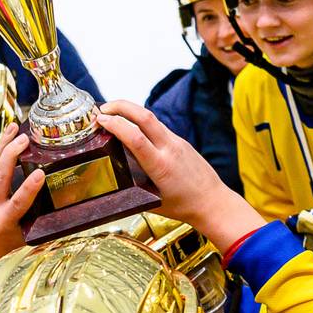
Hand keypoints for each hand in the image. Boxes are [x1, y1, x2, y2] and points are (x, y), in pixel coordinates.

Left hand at [0, 123, 44, 285]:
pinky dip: (0, 152)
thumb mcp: (30, 238)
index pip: (17, 203)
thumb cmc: (12, 250)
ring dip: (4, 145)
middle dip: (11, 154)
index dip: (28, 188)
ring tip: (15, 127)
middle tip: (25, 139)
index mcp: (4, 222)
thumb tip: (73, 203)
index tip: (40, 173)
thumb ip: (46, 220)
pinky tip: (8, 138)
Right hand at [97, 100, 263, 251]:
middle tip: (102, 109)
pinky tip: (132, 126)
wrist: (213, 202)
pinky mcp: (180, 141)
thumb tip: (112, 179)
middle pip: (144, 116)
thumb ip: (132, 187)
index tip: (100, 120)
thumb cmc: (183, 206)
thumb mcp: (151, 200)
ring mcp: (177, 142)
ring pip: (151, 118)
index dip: (116, 125)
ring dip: (130, 111)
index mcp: (161, 166)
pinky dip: (141, 121)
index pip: (135, 138)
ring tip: (112, 114)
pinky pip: (158, 126)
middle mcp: (170, 149)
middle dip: (121, 106)